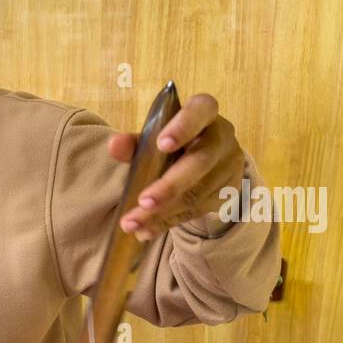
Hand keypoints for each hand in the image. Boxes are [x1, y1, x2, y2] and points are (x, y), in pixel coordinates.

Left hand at [107, 93, 244, 241]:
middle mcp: (221, 139)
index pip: (201, 110)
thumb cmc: (177, 142)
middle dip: (170, 185)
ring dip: (163, 212)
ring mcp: (227, 169)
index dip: (184, 126)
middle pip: (200, 162)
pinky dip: (166, 222)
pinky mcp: (225, 195)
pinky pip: (195, 211)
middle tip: (143, 202)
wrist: (209, 163)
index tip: (162, 144)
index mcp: (204, 113)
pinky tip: (145, 231)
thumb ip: (136, 142)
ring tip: (132, 224)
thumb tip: (114, 145)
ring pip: (197, 193)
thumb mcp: (157, 137)